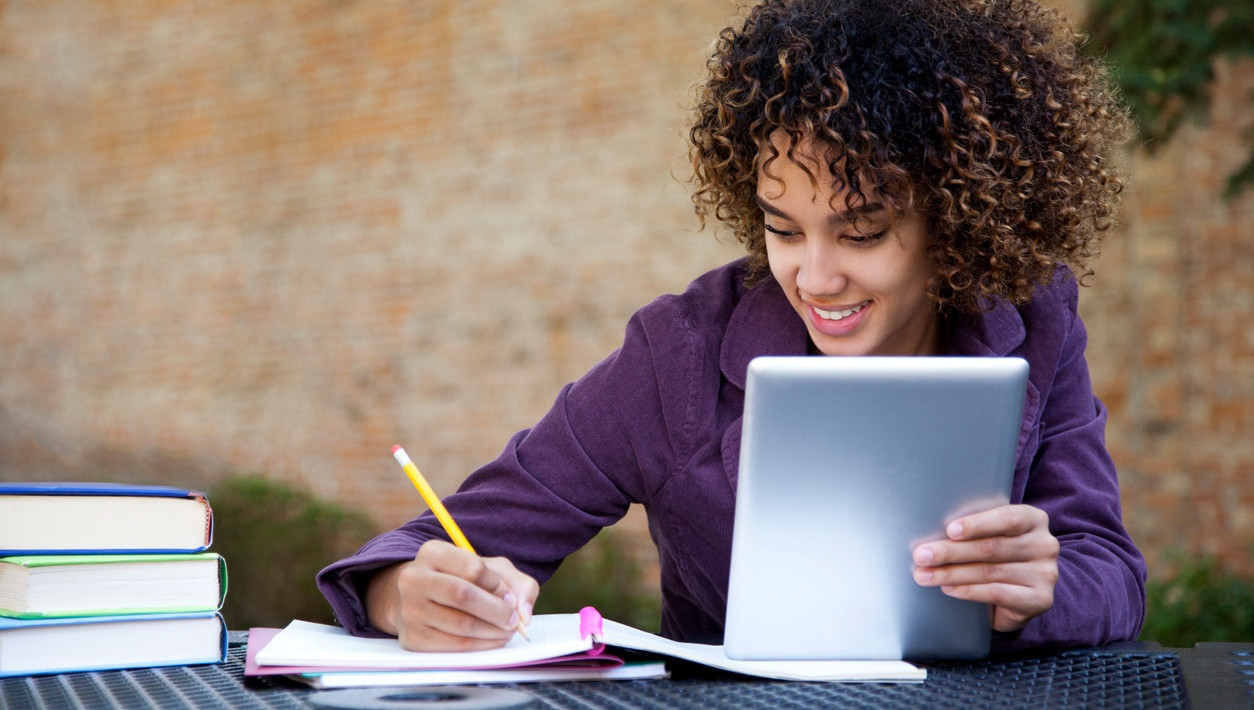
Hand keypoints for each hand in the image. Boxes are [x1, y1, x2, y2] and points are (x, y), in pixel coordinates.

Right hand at [365, 539, 538, 650]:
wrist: (419, 600)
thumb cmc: (461, 581)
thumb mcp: (489, 569)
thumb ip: (515, 582)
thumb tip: (523, 612)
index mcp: (432, 552)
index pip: (472, 567)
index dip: (497, 585)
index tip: (510, 597)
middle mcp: (413, 579)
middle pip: (462, 595)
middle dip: (496, 611)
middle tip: (513, 620)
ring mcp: (409, 610)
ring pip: (460, 624)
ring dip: (492, 632)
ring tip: (506, 631)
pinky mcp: (412, 638)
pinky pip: (453, 646)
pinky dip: (480, 646)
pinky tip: (491, 640)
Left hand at [911, 504, 1058, 632]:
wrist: (1020, 596)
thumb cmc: (998, 556)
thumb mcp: (991, 535)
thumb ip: (974, 527)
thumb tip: (929, 528)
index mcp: (1034, 519)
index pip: (1007, 518)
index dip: (978, 524)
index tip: (950, 530)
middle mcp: (1044, 544)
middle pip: (992, 547)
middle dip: (951, 552)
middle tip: (921, 556)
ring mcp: (1046, 573)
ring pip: (989, 572)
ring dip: (951, 574)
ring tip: (924, 575)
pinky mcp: (1041, 599)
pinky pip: (997, 593)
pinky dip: (968, 591)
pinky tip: (947, 589)